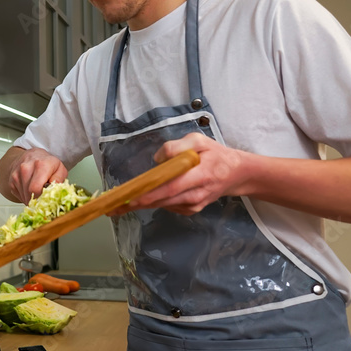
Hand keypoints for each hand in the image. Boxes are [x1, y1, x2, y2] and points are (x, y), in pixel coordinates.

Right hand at [7, 148, 67, 202]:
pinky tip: (30, 190)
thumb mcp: (59, 168)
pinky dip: (25, 196)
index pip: (35, 188)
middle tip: (43, 197)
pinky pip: (19, 195)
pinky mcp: (11, 180)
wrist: (31, 155)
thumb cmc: (47, 163)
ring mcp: (16, 174)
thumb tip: (54, 190)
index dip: (42, 197)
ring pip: (24, 196)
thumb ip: (59, 179)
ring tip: (37, 192)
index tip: (46, 198)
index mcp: (40, 165)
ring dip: (31, 198)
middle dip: (38, 199)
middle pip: (29, 194)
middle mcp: (26, 168)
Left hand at [109, 133, 252, 215]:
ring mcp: (195, 204)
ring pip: (164, 205)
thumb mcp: (199, 140)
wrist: (236, 174)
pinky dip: (156, 202)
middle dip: (137, 203)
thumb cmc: (215, 154)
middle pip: (163, 200)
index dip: (149, 194)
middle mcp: (197, 193)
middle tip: (114, 206)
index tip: (129, 197)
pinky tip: (145, 197)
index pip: (171, 186)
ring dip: (142, 204)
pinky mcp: (192, 210)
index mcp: (200, 173)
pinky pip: (169, 206)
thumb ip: (177, 146)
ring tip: (119, 205)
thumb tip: (157, 160)